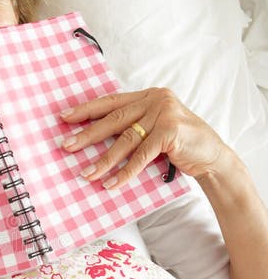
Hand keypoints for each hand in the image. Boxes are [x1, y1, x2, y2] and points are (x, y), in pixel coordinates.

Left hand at [60, 87, 228, 187]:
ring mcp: (164, 113)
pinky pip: (141, 155)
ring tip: (87, 173)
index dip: (87, 110)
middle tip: (67, 145)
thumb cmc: (179, 145)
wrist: (212, 157)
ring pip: (125, 139)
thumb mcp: (154, 130)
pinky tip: (112, 183)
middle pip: (114, 119)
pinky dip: (125, 172)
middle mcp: (156, 99)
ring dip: (103, 159)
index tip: (65, 118)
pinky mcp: (170, 131)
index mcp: (149, 95)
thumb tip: (93, 138)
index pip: (112, 101)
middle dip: (88, 134)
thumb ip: (133, 127)